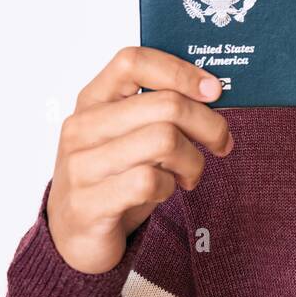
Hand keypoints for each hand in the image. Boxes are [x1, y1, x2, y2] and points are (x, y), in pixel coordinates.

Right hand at [46, 46, 233, 273]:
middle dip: (209, 124)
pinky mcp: (88, 203)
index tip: (213, 90)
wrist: (74, 234)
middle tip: (221, 143)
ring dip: (193, 160)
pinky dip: (170, 186)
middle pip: (166, 105)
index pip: (134, 62)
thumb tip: (213, 94)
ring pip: (164, 141)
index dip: (181, 71)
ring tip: (190, 174)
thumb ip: (160, 110)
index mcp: (93, 100)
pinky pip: (149, 181)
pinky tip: (165, 191)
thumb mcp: (133, 135)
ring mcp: (81, 165)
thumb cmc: (114, 176)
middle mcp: (82, 127)